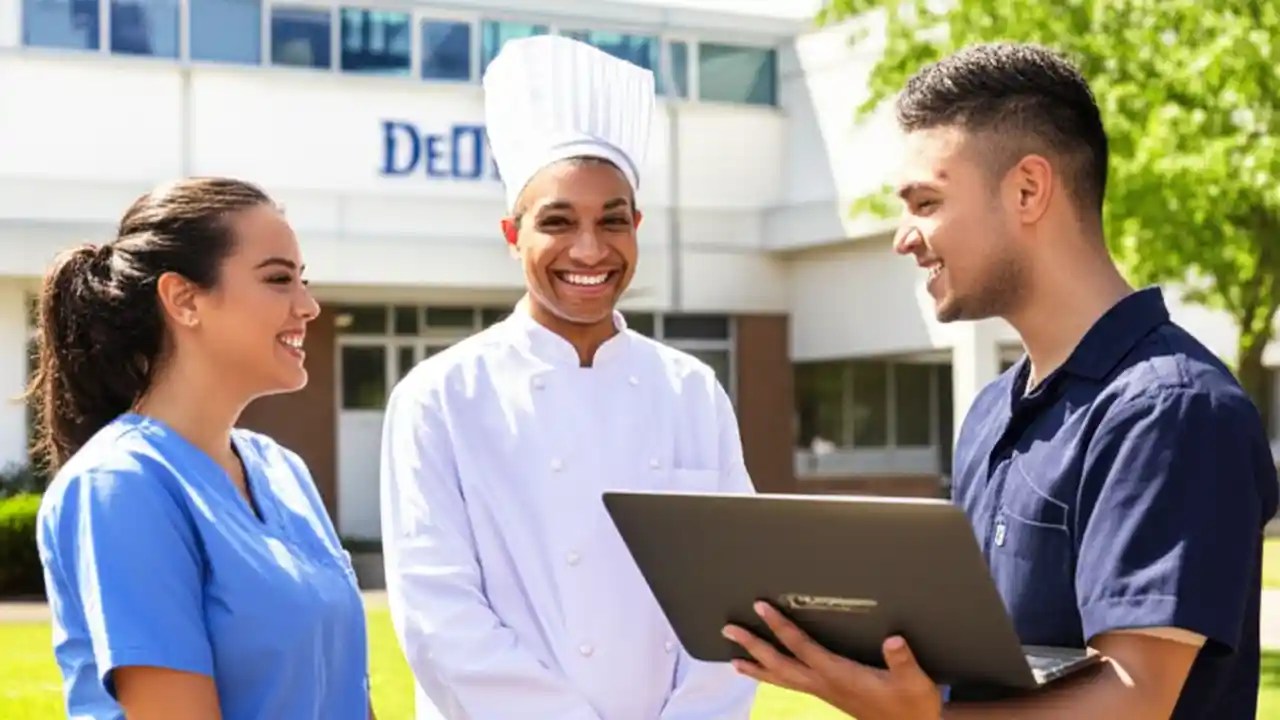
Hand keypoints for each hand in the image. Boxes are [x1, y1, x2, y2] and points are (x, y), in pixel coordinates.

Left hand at [723, 601, 942, 719]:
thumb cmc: (912, 704)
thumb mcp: (914, 681)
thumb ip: (902, 660)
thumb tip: (893, 640)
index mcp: (838, 674)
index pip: (801, 646)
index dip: (780, 626)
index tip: (761, 607)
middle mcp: (824, 683)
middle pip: (780, 664)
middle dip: (753, 646)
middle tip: (728, 630)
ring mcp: (823, 692)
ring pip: (781, 678)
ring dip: (757, 667)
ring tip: (734, 661)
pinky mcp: (827, 695)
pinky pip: (792, 684)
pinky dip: (773, 677)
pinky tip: (767, 674)